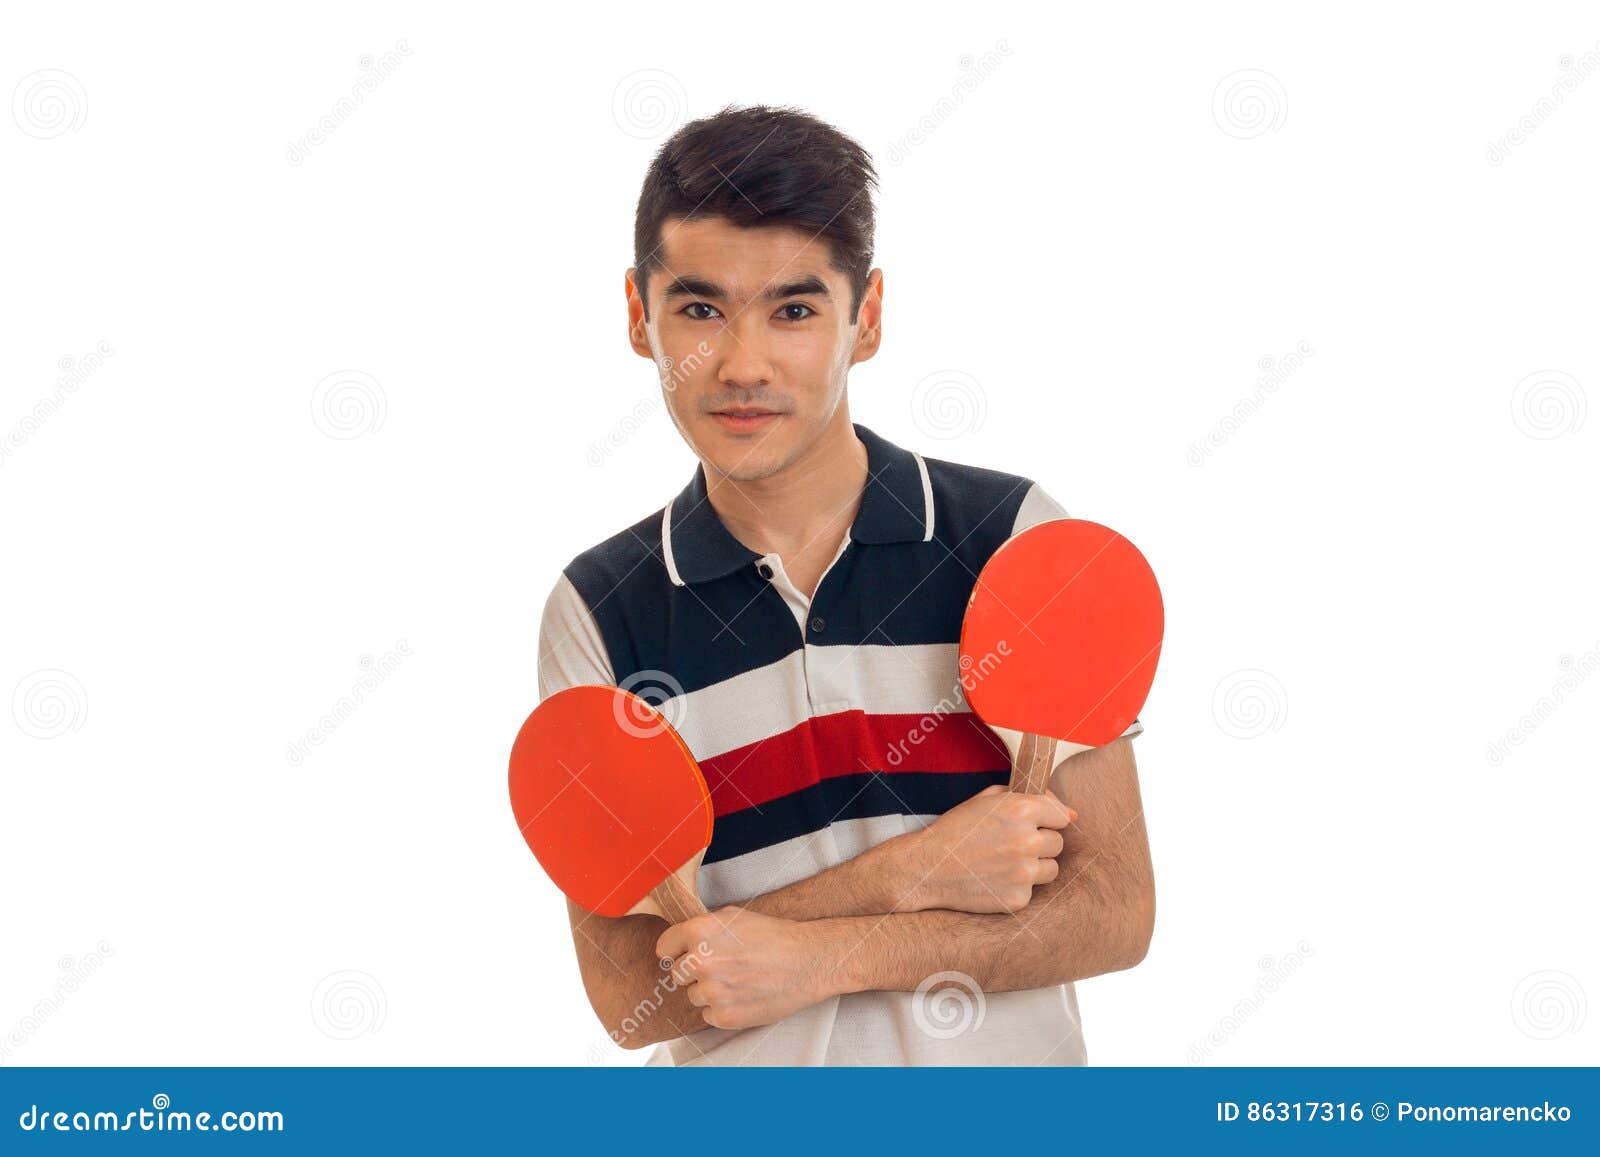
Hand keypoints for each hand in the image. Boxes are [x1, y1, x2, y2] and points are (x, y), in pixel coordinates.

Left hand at [656, 906, 846, 1030]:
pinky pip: (708, 1015)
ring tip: (737, 980)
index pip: (664, 947)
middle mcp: (701, 962)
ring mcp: (712, 992)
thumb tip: (681, 941)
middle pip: (676, 974)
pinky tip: (743, 996)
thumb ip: (703, 928)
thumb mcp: (734, 916)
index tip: (684, 953)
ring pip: (693, 996)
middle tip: (722, 966)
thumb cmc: (773, 935)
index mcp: (699, 932)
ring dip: (709, 991)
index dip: (676, 949)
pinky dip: (722, 1009)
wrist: (808, 960)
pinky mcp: (725, 1017)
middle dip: (694, 971)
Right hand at [874, 785, 1074, 913]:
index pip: (1062, 816)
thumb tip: (1069, 814)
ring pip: (1051, 869)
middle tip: (1010, 845)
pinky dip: (1017, 886)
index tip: (1033, 825)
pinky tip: (994, 879)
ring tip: (1004, 863)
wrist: (926, 868)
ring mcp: (1024, 873)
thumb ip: (1028, 798)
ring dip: (1034, 866)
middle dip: (1039, 843)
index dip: (1047, 820)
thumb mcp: (986, 801)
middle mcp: (1027, 841)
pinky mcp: (1018, 898)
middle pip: (1058, 843)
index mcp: (1021, 810)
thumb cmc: (956, 830)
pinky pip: (1032, 890)